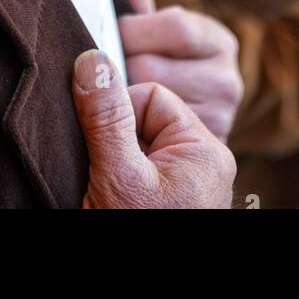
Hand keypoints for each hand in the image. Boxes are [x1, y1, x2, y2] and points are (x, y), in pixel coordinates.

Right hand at [72, 49, 235, 208]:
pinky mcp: (177, 194)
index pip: (151, 93)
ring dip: (117, 147)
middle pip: (149, 109)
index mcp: (205, 150)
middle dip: (118, 128)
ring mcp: (193, 179)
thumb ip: (107, 118)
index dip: (117, 110)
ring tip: (105, 182)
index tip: (98, 139)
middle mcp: (206, 161)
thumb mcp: (118, 178)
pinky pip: (145, 157)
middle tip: (103, 166)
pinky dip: (121, 166)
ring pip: (144, 133)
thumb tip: (92, 60)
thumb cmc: (135, 239)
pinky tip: (110, 190)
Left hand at [107, 0, 243, 141]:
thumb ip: (135, 1)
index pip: (175, 25)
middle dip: (123, 68)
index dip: (135, 30)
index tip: (114, 36)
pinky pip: (148, 136)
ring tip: (114, 98)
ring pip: (148, 102)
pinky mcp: (199, 151)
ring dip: (122, 99)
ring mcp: (218, 119)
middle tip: (106, 73)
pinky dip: (128, 128)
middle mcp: (228, 81)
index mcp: (219, 41)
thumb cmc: (159, 71)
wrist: (184, 141)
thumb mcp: (152, 33)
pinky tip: (122, 124)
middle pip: (154, 68)